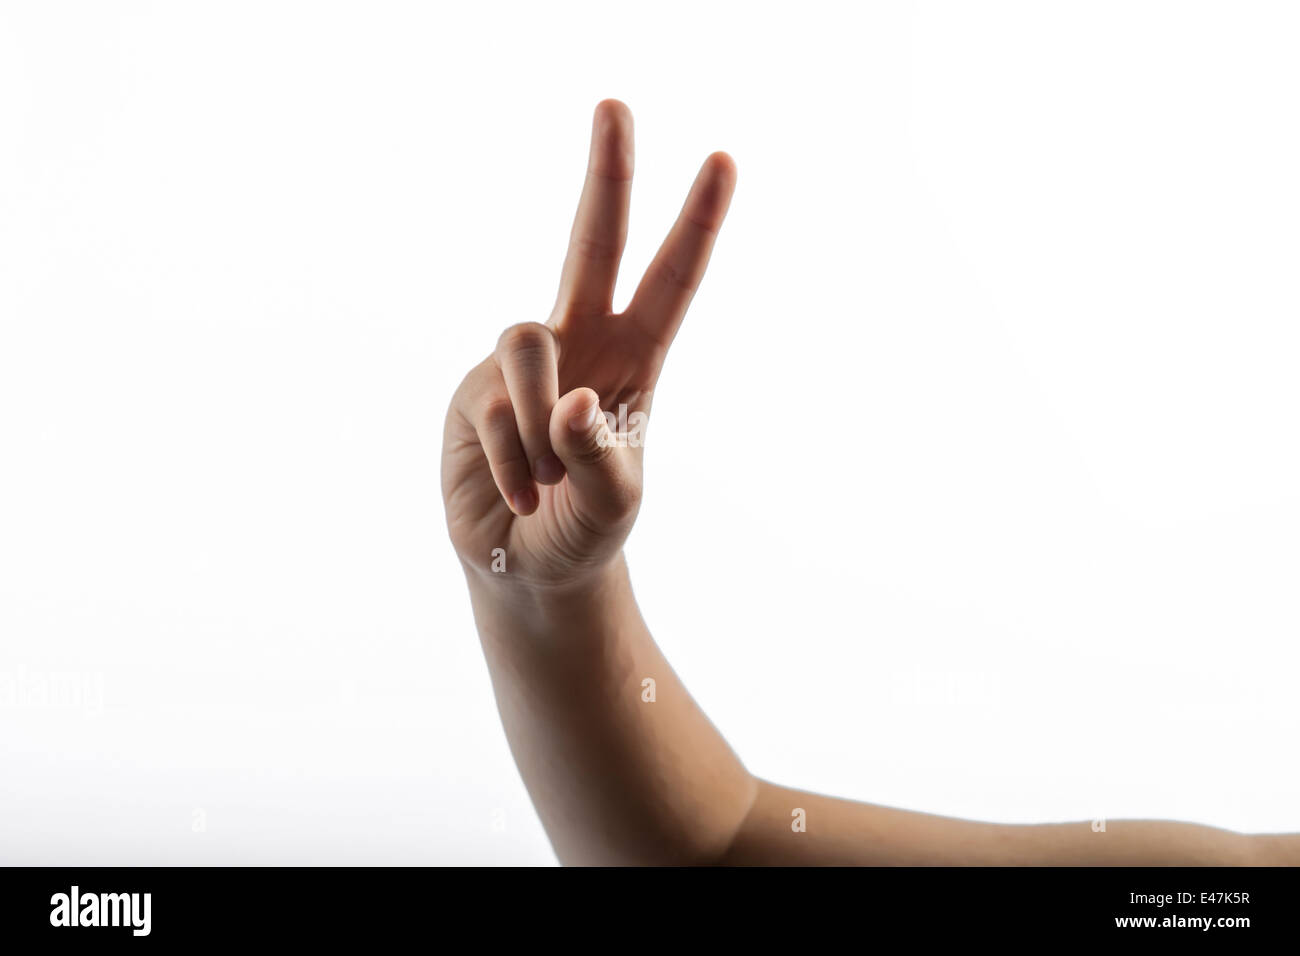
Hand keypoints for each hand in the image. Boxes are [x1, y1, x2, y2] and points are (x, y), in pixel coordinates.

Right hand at [441, 100, 735, 587]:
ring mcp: (522, 367)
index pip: (670, 281)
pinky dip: (515, 459)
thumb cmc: (589, 528)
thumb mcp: (616, 502)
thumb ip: (602, 457)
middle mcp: (579, 345)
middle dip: (606, 177)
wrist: (528, 566)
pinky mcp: (473, 394)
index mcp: (634, 360)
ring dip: (541, 418)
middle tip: (616, 104)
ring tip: (547, 480)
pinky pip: (493, 405)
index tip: (724, 159)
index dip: (696, 224)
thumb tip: (575, 400)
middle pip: (591, 244)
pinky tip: (524, 496)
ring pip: (526, 339)